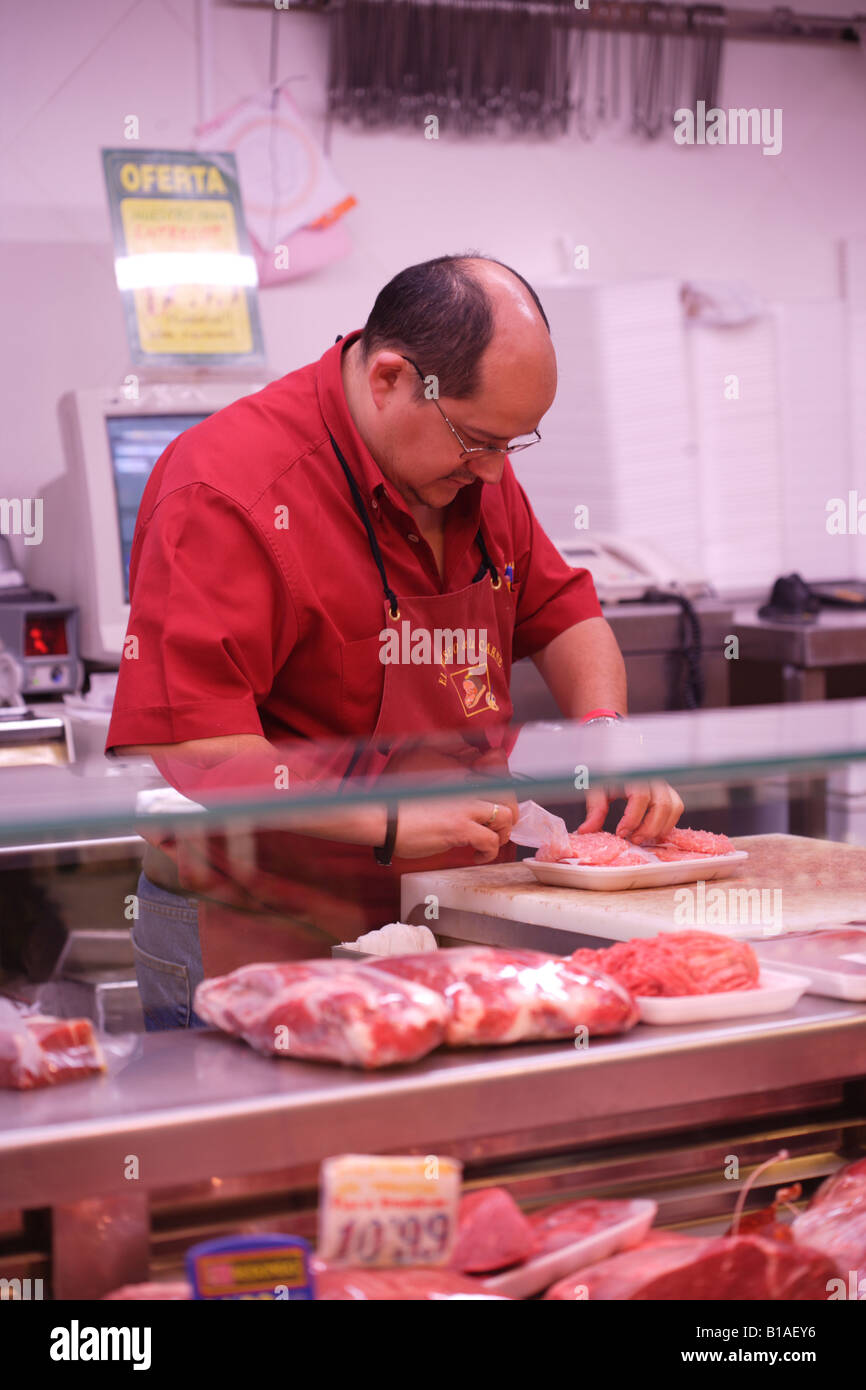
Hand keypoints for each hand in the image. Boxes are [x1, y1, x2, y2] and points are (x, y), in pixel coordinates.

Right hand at [394, 792, 515, 862]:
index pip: (495, 780)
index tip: (494, 814)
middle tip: (497, 831)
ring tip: (489, 844)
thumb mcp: (430, 796)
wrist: (384, 820)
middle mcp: (466, 789)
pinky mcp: (460, 827)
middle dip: (508, 816)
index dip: (501, 798)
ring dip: (502, 834)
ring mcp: (465, 807)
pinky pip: (491, 841)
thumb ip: (452, 799)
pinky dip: (489, 853)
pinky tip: (476, 857)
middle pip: (508, 795)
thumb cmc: (399, 811)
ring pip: (506, 816)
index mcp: (459, 780)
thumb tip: (465, 815)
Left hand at [577, 779, 683, 845]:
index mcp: (634, 772)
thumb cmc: (607, 769)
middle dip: (649, 828)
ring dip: (660, 828)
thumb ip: (595, 808)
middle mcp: (653, 776)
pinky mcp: (668, 789)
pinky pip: (676, 807)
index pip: (641, 797)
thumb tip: (585, 831)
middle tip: (633, 839)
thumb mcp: (596, 785)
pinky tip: (652, 831)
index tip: (621, 833)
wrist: (617, 753)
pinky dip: (667, 822)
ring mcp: (663, 781)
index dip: (632, 818)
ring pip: (673, 807)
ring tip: (642, 837)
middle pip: (662, 805)